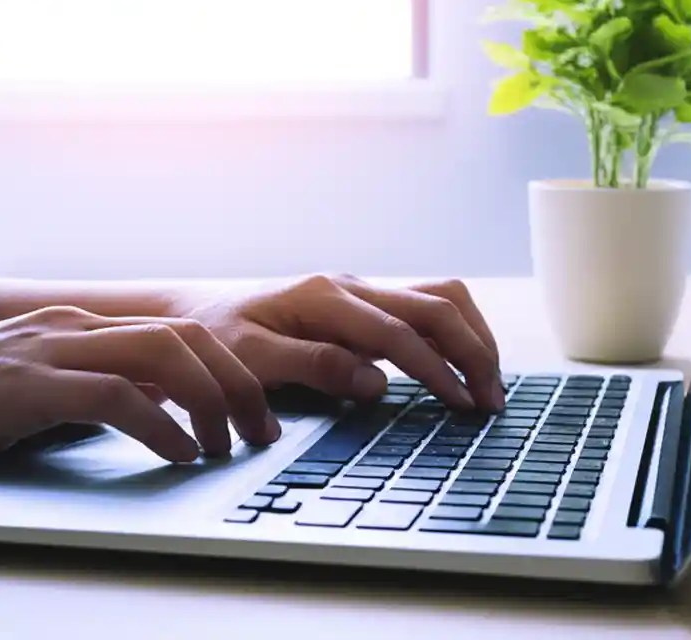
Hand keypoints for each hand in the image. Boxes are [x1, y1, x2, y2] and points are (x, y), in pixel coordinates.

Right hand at [0, 306, 275, 494]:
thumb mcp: (30, 399)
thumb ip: (85, 399)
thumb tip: (152, 422)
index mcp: (75, 330)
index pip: (178, 334)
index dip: (229, 372)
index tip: (256, 415)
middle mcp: (70, 329)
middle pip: (188, 337)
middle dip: (238, 383)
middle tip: (264, 432)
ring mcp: (47, 351)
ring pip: (163, 354)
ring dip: (210, 401)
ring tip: (228, 446)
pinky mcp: (22, 387)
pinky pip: (113, 395)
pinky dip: (158, 426)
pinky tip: (177, 455)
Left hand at [176, 275, 503, 413]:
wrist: (197, 317)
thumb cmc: (218, 342)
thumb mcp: (250, 359)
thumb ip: (314, 367)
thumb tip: (377, 383)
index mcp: (324, 297)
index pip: (398, 331)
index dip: (436, 369)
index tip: (463, 404)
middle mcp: (352, 286)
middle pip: (436, 304)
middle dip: (473, 350)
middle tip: (493, 400)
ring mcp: (362, 292)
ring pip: (440, 298)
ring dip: (473, 337)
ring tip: (489, 384)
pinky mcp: (365, 306)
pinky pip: (425, 310)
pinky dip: (455, 335)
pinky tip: (463, 368)